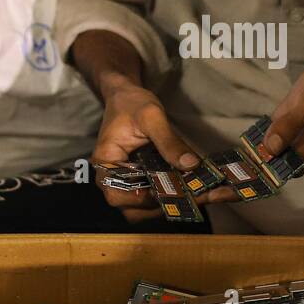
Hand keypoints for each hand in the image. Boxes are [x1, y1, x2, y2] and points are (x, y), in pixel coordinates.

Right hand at [93, 78, 235, 221]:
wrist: (126, 95)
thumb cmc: (132, 103)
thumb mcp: (152, 116)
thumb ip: (169, 141)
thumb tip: (191, 165)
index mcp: (106, 163)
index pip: (118, 195)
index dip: (142, 200)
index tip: (168, 193)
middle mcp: (110, 178)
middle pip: (131, 208)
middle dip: (161, 206)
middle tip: (193, 196)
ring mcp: (124, 181)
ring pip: (143, 207)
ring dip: (167, 204)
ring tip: (197, 195)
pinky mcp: (137, 180)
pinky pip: (150, 196)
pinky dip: (169, 196)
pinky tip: (191, 190)